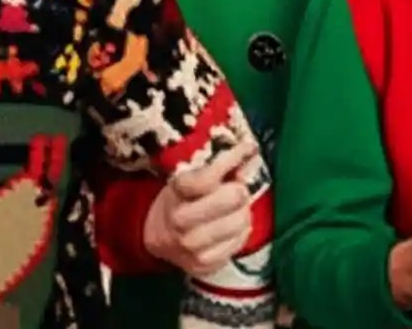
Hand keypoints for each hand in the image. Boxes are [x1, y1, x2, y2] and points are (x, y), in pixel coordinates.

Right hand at [144, 140, 255, 275]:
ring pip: (241, 221)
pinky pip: (240, 242)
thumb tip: (250, 156)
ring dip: (243, 211)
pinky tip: (230, 226)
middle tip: (236, 188)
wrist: (161, 239)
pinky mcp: (205, 265)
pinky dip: (241, 231)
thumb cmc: (181, 201)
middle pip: (232, 198)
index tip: (247, 147)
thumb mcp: (190, 178)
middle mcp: (180, 221)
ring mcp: (192, 247)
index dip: (232, 159)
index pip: (208, 177)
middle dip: (239, 189)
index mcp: (175, 193)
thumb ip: (218, 168)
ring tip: (233, 209)